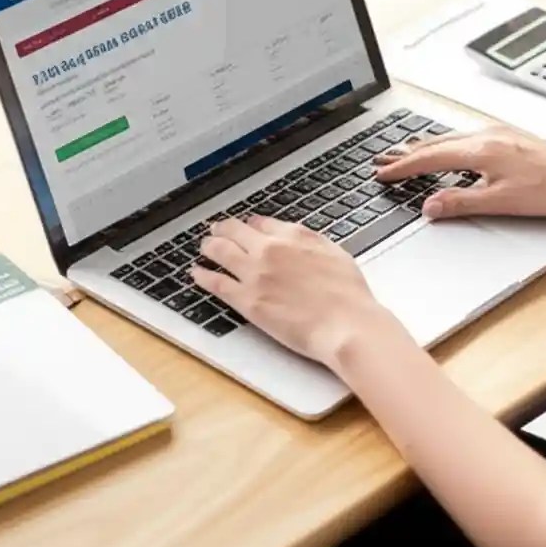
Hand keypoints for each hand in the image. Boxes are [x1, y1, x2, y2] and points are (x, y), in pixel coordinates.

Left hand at [191, 216, 406, 366]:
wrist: (346, 324)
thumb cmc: (348, 296)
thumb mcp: (334, 253)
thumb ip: (309, 241)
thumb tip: (293, 235)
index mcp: (293, 236)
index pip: (261, 223)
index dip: (249, 225)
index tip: (245, 227)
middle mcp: (270, 250)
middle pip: (235, 231)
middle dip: (223, 229)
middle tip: (216, 232)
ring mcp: (255, 274)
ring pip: (220, 251)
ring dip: (209, 247)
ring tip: (204, 248)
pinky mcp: (247, 300)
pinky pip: (216, 282)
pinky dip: (203, 276)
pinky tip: (196, 274)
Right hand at [375, 127, 545, 217]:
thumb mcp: (501, 202)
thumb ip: (461, 203)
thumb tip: (429, 206)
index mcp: (479, 150)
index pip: (429, 159)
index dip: (402, 168)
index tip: (382, 174)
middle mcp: (485, 136)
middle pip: (434, 144)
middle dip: (405, 153)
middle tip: (382, 160)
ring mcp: (497, 134)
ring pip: (448, 138)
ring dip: (423, 147)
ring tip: (404, 152)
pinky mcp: (508, 138)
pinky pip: (463, 137)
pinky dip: (444, 144)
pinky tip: (445, 149)